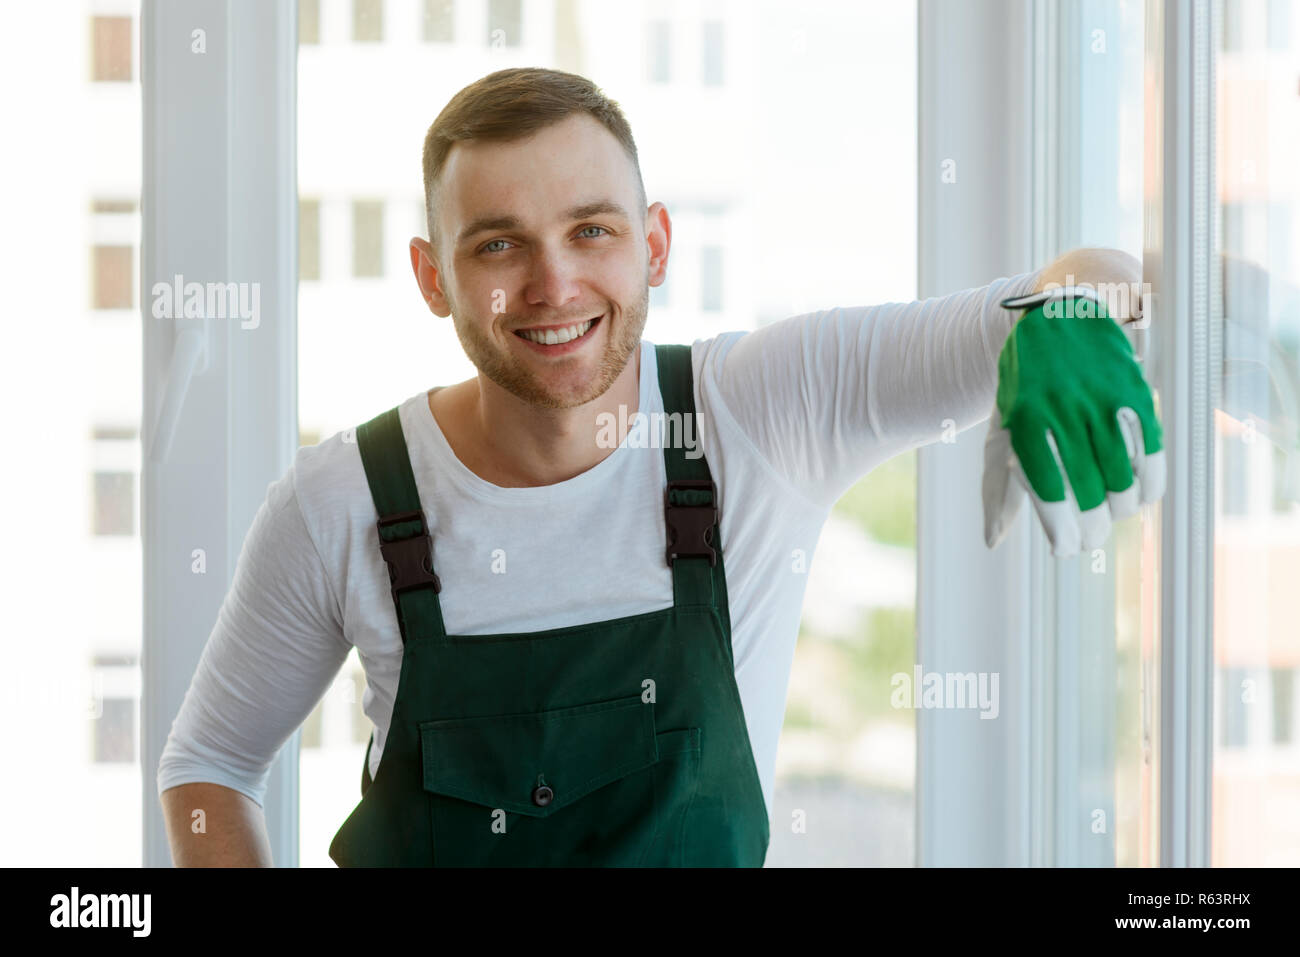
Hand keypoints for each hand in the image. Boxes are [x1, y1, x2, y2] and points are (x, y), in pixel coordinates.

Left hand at [982, 289, 1164, 555]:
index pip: (1048, 491)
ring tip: (1112, 516)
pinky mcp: (1133, 393)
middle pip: (1088, 492)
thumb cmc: (1025, 385)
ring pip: (1123, 479)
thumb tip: (992, 539)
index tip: (1067, 550)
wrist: (1059, 314)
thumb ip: (998, 484)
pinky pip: (1150, 452)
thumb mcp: (1002, 427)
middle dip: (1093, 528)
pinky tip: (1140, 496)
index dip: (1061, 529)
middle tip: (1091, 540)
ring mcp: (1101, 401)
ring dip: (1121, 510)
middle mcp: (1063, 411)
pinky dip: (1150, 484)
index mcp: (1024, 422)